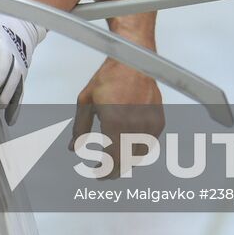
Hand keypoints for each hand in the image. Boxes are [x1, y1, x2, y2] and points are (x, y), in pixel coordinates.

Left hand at [0, 10, 45, 124]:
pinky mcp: (21, 72)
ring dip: (9, 89)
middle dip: (1, 72)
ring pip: (16, 74)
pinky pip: (21, 88)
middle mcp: (6, 43)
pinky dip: (16, 103)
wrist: (10, 24)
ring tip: (0, 104)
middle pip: (7, 57)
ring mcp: (16, 58)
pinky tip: (10, 119)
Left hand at [72, 58, 164, 178]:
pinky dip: (138, 149)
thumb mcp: (86, 101)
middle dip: (114, 170)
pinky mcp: (159, 121)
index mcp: (115, 122)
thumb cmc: (109, 77)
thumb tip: (74, 149)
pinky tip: (128, 144)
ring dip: (126, 160)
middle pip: (126, 162)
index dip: (104, 172)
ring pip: (139, 156)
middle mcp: (135, 126)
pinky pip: (149, 144)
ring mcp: (150, 125)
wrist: (134, 60)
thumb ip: (80, 128)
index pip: (112, 160)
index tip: (97, 174)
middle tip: (103, 171)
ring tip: (114, 158)